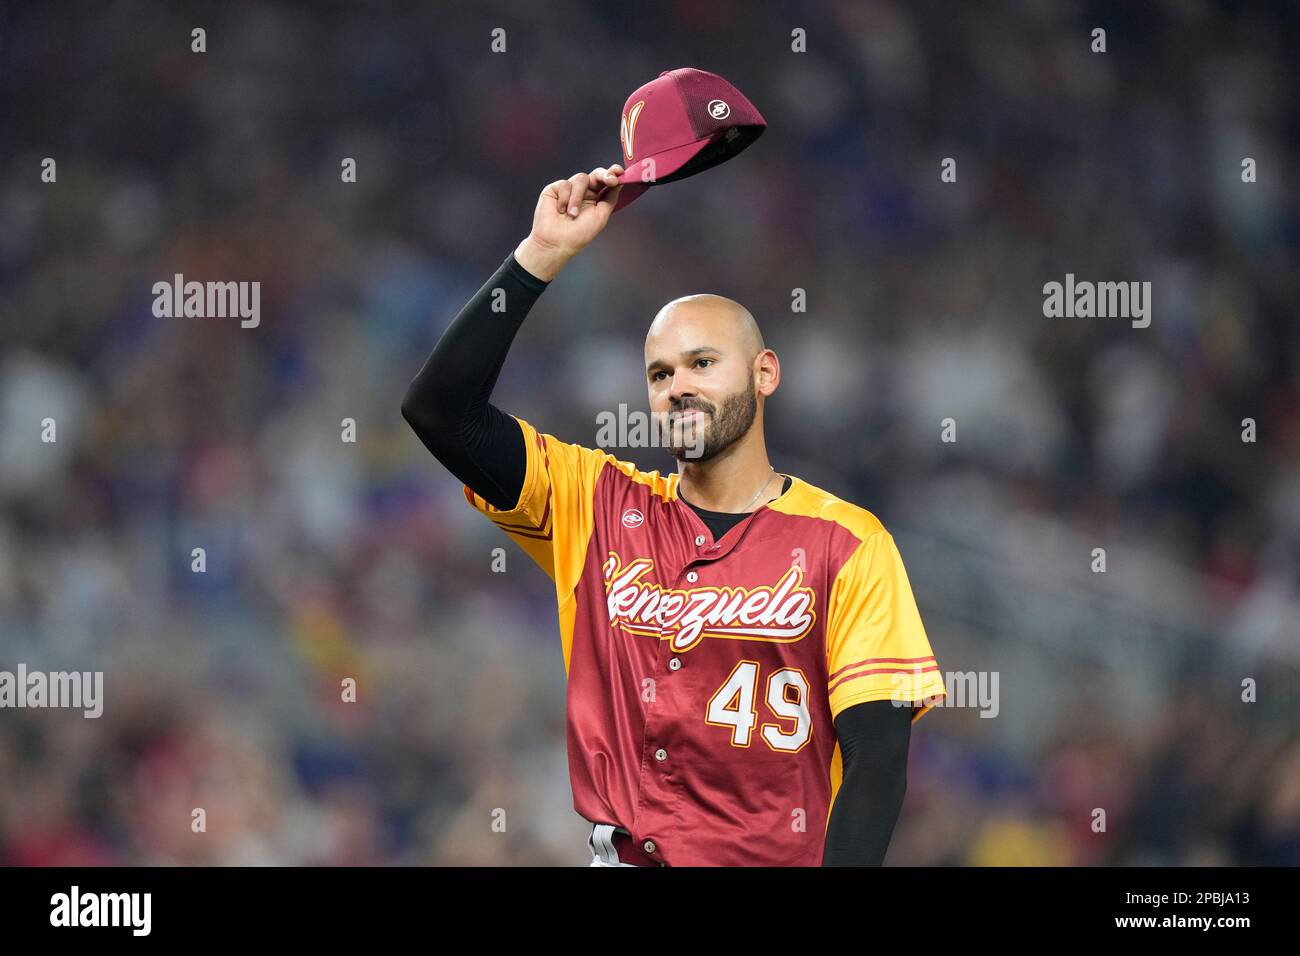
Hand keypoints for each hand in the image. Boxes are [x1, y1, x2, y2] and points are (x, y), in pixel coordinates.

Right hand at [514, 164, 623, 281]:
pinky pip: (565, 184)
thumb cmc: (578, 234)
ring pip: (581, 178)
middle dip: (604, 175)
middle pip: (596, 174)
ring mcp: (569, 189)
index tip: (620, 172)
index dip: (613, 174)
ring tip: (572, 214)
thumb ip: (610, 198)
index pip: (605, 182)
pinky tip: (560, 211)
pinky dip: (565, 199)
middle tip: (610, 181)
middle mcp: (583, 192)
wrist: (557, 242)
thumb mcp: (601, 216)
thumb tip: (619, 182)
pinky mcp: (555, 189)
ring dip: (578, 198)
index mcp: (595, 198)